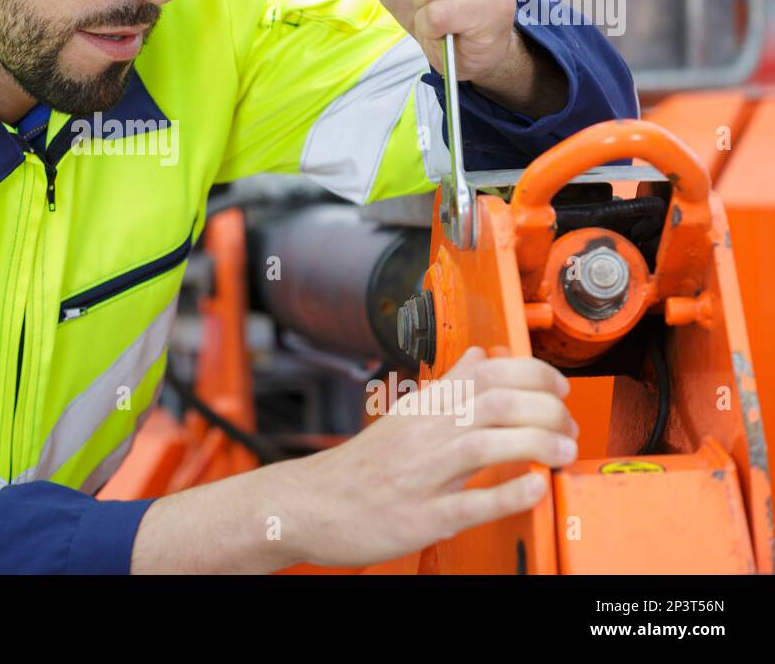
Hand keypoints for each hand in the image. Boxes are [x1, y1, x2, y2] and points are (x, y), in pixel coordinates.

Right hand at [269, 346, 577, 567]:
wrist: (306, 506)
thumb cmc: (357, 468)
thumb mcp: (401, 416)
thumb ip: (446, 387)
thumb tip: (480, 357)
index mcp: (422, 408)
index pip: (486, 372)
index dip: (533, 373)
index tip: (558, 386)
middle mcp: (423, 435)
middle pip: (496, 403)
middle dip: (547, 410)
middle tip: (568, 426)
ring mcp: (422, 476)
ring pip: (487, 444)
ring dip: (537, 444)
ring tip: (563, 451)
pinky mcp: (422, 517)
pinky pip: (472, 503)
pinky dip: (510, 493)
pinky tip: (535, 488)